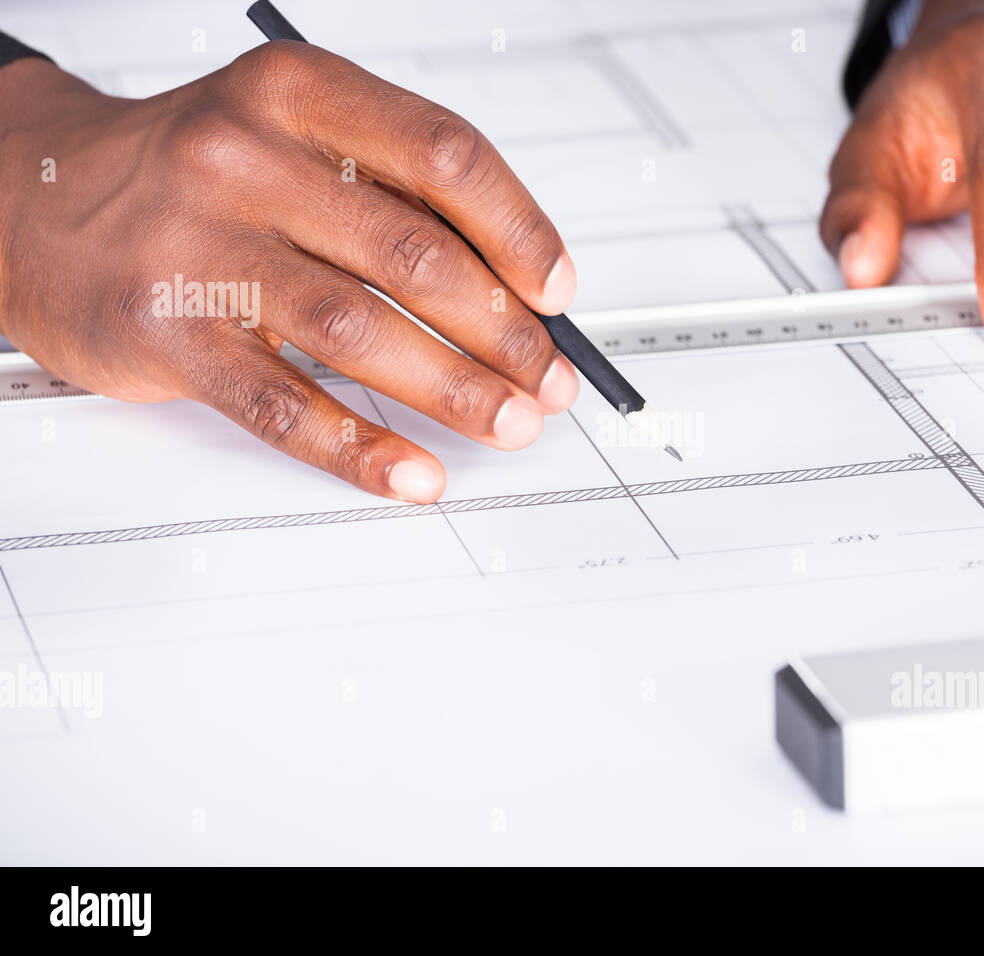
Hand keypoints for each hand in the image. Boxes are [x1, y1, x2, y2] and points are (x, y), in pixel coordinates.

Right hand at [0, 43, 581, 502]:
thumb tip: (513, 290)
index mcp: (296, 94)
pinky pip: (282, 405)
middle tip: (548, 378)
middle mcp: (244, 158)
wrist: (35, 200)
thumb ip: (392, 195)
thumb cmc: (192, 176)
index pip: (443, 157)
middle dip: (504, 332)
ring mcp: (201, 249)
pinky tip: (416, 473)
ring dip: (456, 390)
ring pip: (359, 331)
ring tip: (509, 422)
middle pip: (414, 255)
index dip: (520, 231)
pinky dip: (362, 449)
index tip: (557, 291)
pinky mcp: (170, 336)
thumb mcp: (290, 138)